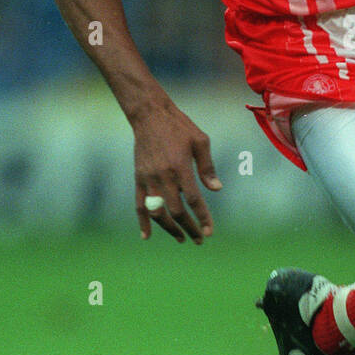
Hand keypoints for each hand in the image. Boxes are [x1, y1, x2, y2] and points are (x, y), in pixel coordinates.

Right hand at [132, 101, 221, 243]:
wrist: (149, 115)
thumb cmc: (179, 127)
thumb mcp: (200, 141)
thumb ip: (207, 167)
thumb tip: (217, 189)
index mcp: (181, 167)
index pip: (193, 199)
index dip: (202, 217)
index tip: (209, 231)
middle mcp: (163, 176)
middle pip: (176, 210)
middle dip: (189, 227)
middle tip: (199, 239)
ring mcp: (148, 178)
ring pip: (157, 212)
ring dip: (169, 229)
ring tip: (181, 238)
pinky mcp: (138, 178)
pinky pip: (139, 205)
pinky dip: (143, 222)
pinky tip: (146, 237)